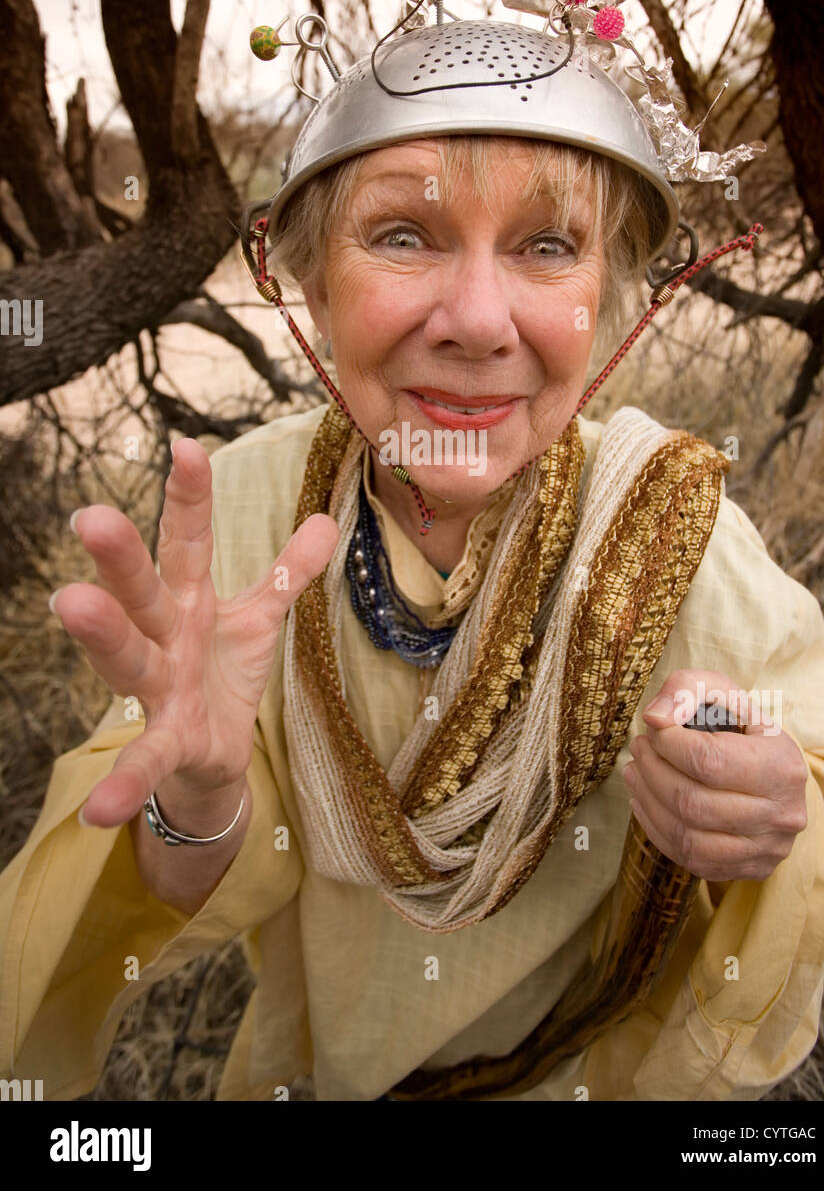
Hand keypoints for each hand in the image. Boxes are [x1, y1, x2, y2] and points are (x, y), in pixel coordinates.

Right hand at [50, 437, 338, 828]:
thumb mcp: (258, 619)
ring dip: (101, 634)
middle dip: (121, 555)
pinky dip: (123, 784)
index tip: (187, 445)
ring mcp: (159, 689)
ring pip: (128, 657)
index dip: (189, 497)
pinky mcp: (168, 742)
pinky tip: (97, 809)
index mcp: (189, 600)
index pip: (187, 540)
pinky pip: (145, 761)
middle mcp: (165, 636)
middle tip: (92, 515)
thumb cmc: (222, 673)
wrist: (208, 757)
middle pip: (143, 590)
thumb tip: (326, 519)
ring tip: (68, 603)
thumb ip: (288, 571)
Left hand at [623, 669, 808, 880]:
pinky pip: (690, 858)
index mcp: (781, 767)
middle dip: (653, 771)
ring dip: (648, 801)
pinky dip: (656, 829)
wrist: (774, 774)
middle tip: (639, 748)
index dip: (668, 744)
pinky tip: (645, 801)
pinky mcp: (749, 869)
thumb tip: (655, 716)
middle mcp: (781, 814)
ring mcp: (766, 848)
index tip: (655, 729)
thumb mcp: (723, 694)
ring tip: (635, 772)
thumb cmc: (743, 730)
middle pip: (694, 802)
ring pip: (688, 836)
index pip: (709, 760)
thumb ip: (687, 689)